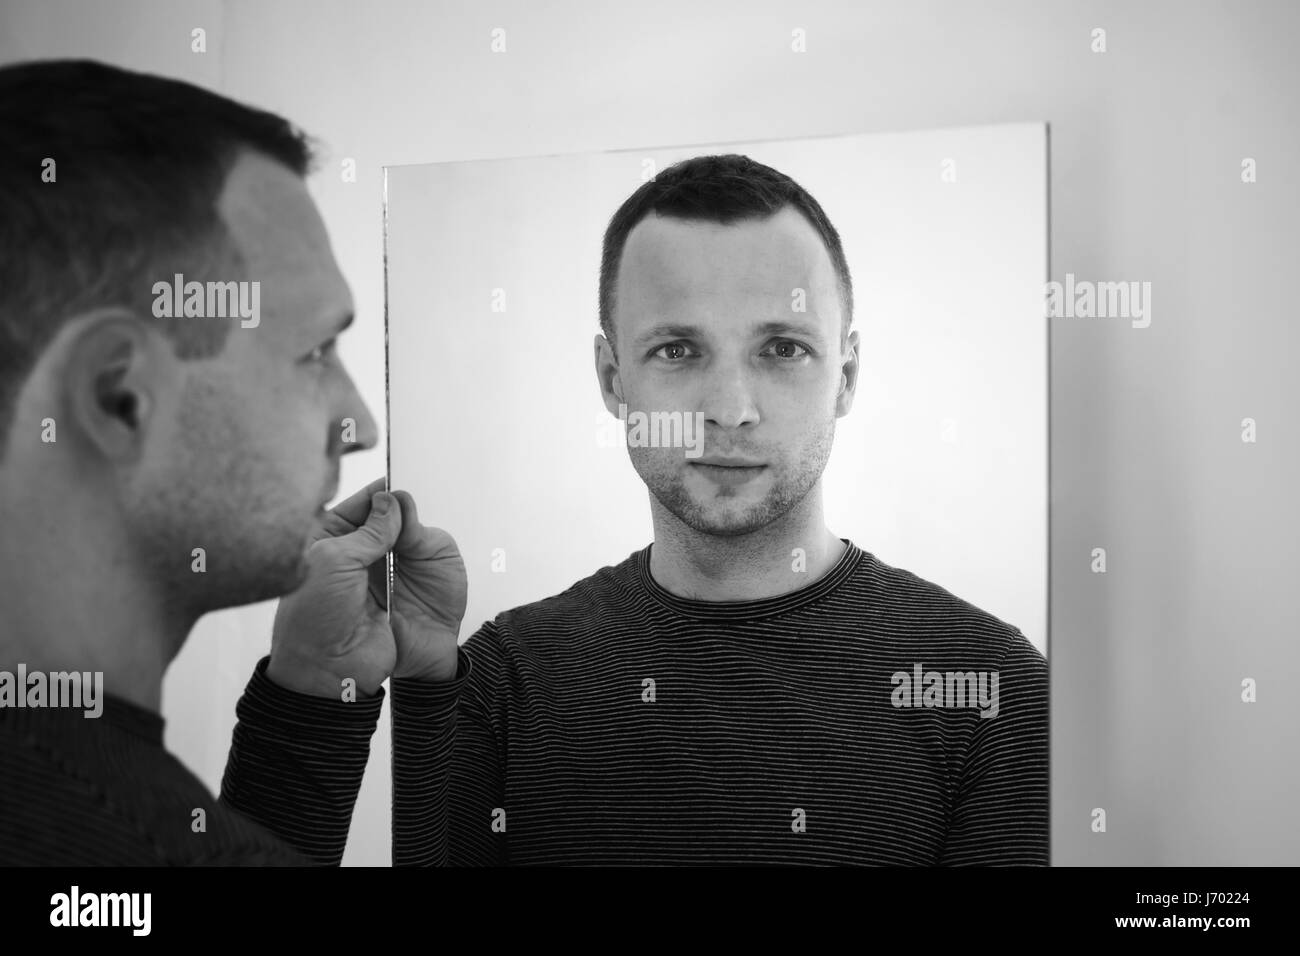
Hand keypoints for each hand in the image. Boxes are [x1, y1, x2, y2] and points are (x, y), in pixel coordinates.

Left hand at [266, 478, 466, 698]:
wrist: (330, 670)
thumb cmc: (315, 617)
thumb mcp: (336, 561)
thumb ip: (369, 530)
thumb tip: (391, 502)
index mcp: (323, 541)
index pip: (356, 506)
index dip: (377, 494)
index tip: (400, 480)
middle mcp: (348, 554)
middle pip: (380, 520)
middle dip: (397, 510)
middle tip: (413, 498)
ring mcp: (372, 574)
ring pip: (399, 540)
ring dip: (410, 532)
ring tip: (419, 521)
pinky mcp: (395, 592)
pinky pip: (413, 565)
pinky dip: (421, 554)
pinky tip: (427, 543)